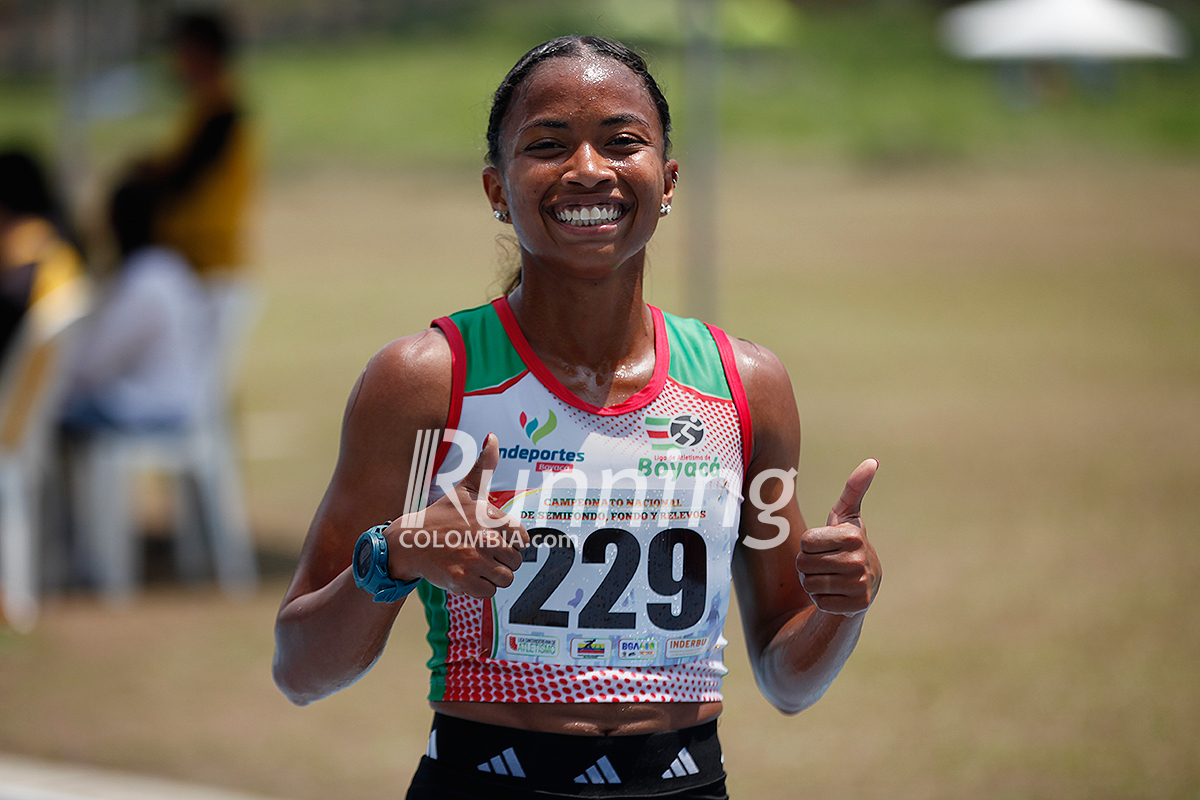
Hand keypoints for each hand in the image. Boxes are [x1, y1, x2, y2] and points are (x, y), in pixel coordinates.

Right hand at [387, 433, 528, 597]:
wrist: (409, 542)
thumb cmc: (442, 516)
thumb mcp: (465, 489)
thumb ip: (485, 465)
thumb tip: (493, 437)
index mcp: (492, 516)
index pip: (523, 540)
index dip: (510, 542)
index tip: (494, 539)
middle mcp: (486, 538)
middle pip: (515, 562)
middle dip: (501, 561)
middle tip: (481, 553)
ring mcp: (474, 560)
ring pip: (505, 579)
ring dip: (492, 576)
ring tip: (475, 565)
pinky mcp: (463, 580)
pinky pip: (489, 593)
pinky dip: (480, 589)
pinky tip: (467, 575)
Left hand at [795, 458, 880, 615]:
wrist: (864, 584)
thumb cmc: (847, 544)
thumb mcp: (847, 516)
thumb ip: (854, 488)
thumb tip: (872, 461)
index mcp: (853, 535)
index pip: (804, 542)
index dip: (809, 545)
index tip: (826, 546)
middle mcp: (860, 560)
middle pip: (803, 564)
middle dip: (808, 565)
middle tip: (826, 564)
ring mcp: (861, 585)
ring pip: (809, 584)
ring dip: (814, 582)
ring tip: (831, 577)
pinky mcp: (858, 606)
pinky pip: (820, 603)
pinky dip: (823, 600)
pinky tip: (838, 593)